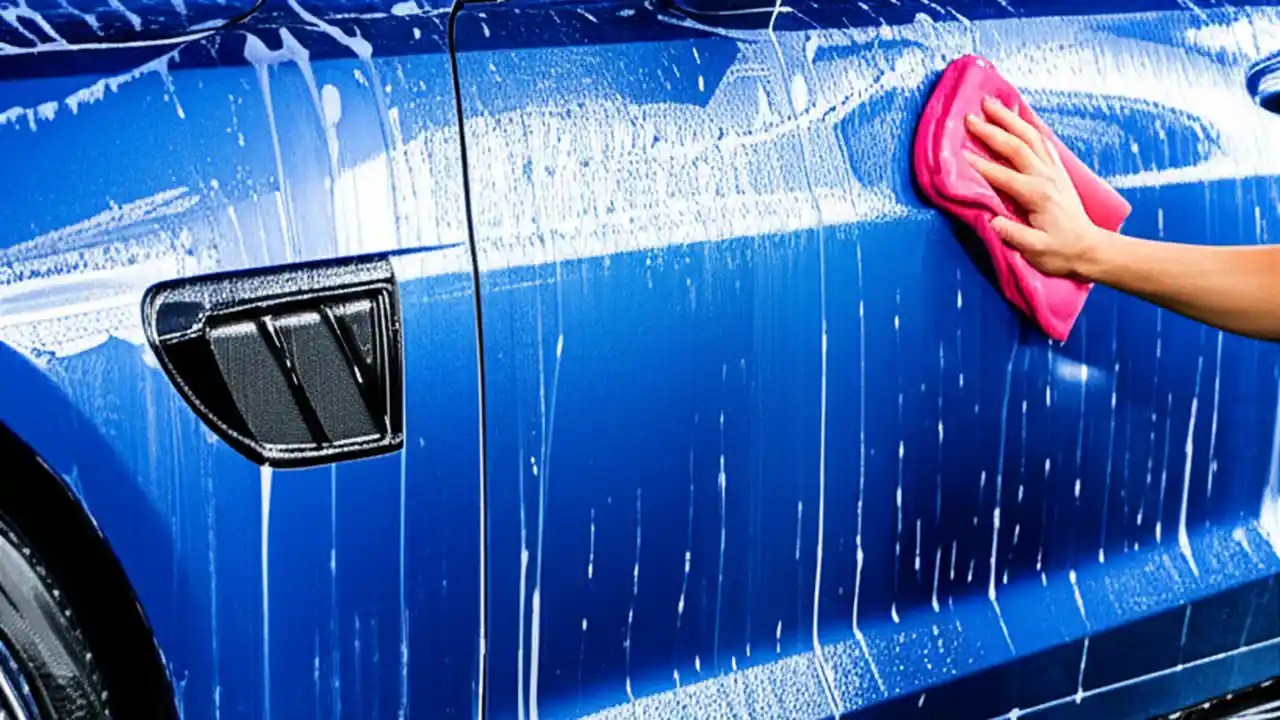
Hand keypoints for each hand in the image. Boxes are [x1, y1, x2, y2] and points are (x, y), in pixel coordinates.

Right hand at [963, 97, 1101, 277]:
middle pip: (1016, 146)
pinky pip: (1043, 141)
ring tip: (991, 103)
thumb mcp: (1035, 251)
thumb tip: (991, 220)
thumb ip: (1013, 234)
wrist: (1090, 249)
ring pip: (1030, 137)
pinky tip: (1020, 116)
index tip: (961, 153)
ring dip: (1009, 119)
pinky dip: (1030, 125)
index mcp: (1037, 195)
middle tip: (970, 117)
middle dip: (992, 130)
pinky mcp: (1058, 170)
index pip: (1003, 176)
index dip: (981, 165)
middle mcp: (1046, 177)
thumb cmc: (1060, 253)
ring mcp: (1053, 171)